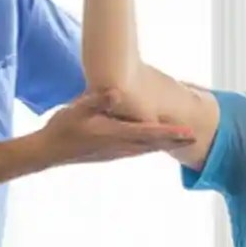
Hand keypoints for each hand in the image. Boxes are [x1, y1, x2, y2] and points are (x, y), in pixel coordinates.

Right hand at [39, 89, 195, 164]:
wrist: (48, 151)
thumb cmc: (62, 127)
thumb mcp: (77, 108)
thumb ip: (98, 100)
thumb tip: (117, 92)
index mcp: (115, 134)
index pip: (149, 133)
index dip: (170, 132)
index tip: (189, 132)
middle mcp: (120, 146)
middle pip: (154, 144)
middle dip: (175, 140)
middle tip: (196, 138)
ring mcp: (115, 152)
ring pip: (147, 149)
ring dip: (164, 144)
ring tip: (181, 141)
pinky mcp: (110, 154)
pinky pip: (137, 151)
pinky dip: (151, 147)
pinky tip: (154, 145)